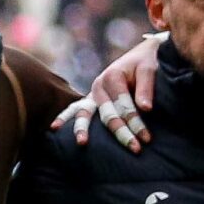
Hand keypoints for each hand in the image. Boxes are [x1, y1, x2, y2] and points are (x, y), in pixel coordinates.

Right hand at [65, 33, 160, 150]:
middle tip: (134, 148)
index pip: (124, 106)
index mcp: (112, 76)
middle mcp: (98, 85)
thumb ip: (146, 87)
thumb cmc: (146, 61)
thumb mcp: (149, 68)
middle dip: (121, 132)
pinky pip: (74, 110)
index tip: (146, 139)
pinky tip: (53, 128)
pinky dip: (64, 118)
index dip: (136, 123)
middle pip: (107, 114)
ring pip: (84, 113)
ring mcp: (92, 93)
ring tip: (82, 143)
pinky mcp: (90, 100)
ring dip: (82, 129)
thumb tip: (146, 109)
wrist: (140, 55)